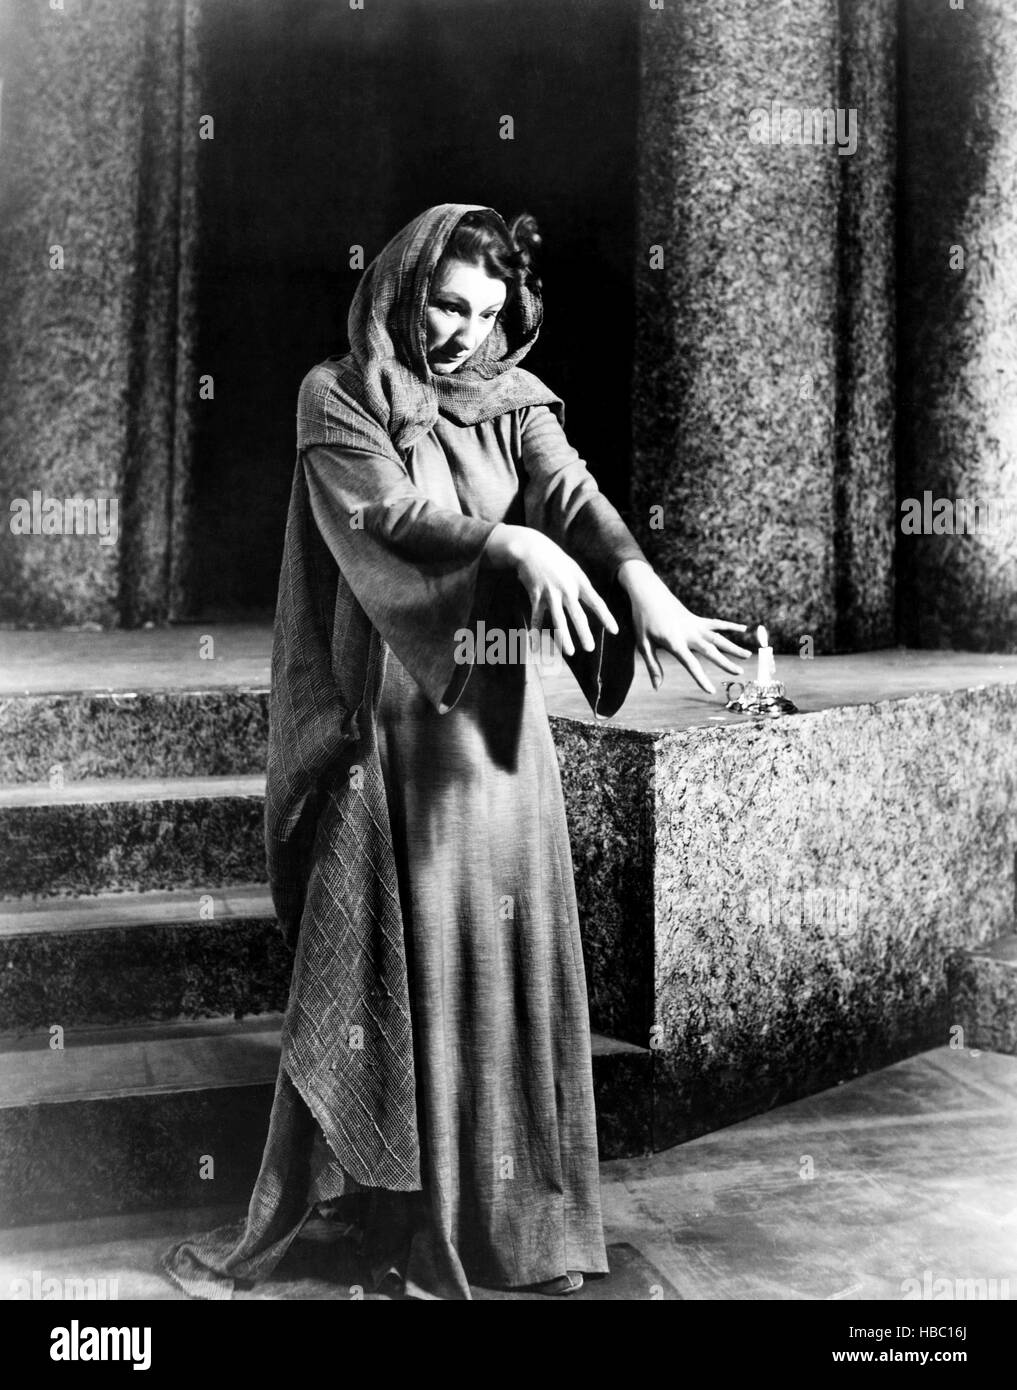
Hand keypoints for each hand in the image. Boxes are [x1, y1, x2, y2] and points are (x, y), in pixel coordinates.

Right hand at [484, 524, 617, 656]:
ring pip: (558, 619)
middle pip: (577, 615)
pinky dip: (535, 632)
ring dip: (563, 638)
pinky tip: (535, 646)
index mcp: (579, 582)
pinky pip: (537, 617)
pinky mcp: (536, 595)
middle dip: (584, 633)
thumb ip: (582, 586)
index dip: (606, 617)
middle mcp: (567, 589)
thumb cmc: (556, 559)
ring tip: (569, 652)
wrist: (532, 548)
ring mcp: (551, 593)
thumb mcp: (574, 568)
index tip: (614, 630)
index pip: (596, 602)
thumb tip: (592, 602)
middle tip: (589, 648)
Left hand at [617, 560, 749, 694]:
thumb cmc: (643, 619)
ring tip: (748, 655)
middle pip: (710, 650)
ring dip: (733, 646)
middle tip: (739, 673)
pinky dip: (730, 625)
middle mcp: (688, 633)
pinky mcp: (696, 618)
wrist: (648, 592)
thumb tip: (657, 687)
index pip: (690, 664)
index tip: (711, 691)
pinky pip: (716, 623)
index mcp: (674, 641)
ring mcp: (694, 624)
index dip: (701, 678)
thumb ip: (653, 666)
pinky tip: (743, 629)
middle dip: (725, 662)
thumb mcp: (643, 643)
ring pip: (718, 637)